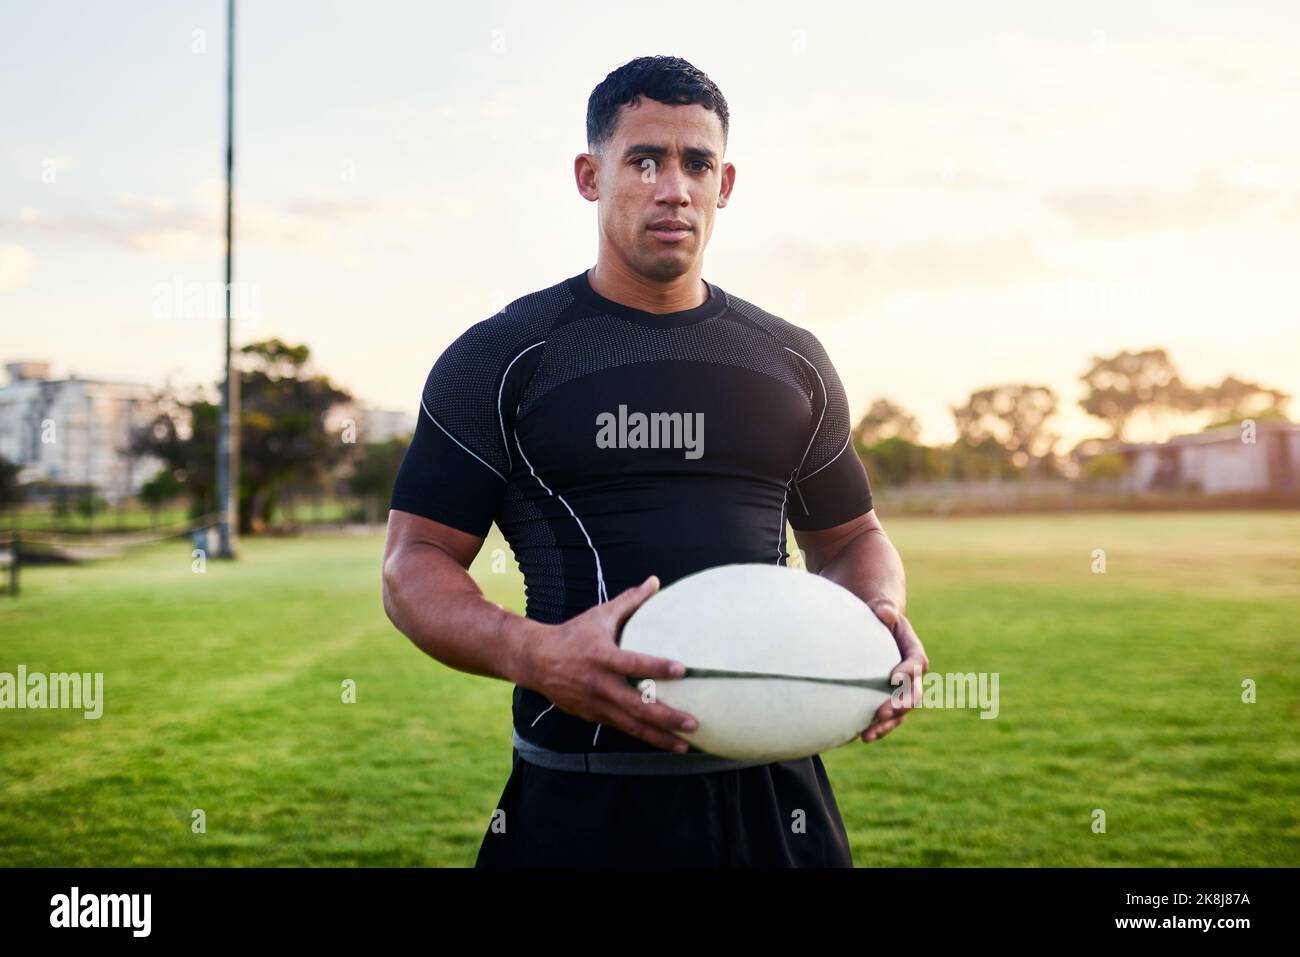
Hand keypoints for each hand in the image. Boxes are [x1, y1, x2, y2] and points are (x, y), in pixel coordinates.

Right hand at [516, 575, 698, 751]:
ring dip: (659, 737)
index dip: (657, 667)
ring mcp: (596, 704)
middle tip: (694, 723)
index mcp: (602, 657)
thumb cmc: (574, 634)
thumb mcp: (600, 615)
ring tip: (685, 746)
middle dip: (666, 717)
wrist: (535, 661)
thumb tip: (655, 580)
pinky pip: (622, 728)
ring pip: (632, 725)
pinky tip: (664, 743)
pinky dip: (643, 737)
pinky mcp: (593, 716)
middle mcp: (600, 684)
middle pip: (637, 706)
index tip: (682, 670)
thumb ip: (630, 601)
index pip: (633, 664)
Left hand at [861, 597, 927, 743]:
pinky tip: (858, 736)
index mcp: (912, 649)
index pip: (918, 662)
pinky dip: (874, 728)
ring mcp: (900, 689)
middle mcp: (911, 673)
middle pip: (914, 693)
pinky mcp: (886, 699)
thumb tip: (884, 612)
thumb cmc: (874, 615)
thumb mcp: (879, 607)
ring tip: (868, 735)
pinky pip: (885, 718)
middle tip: (882, 713)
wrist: (871, 626)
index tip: (894, 678)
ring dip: (887, 725)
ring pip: (901, 712)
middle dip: (900, 705)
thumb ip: (883, 609)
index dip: (909, 671)